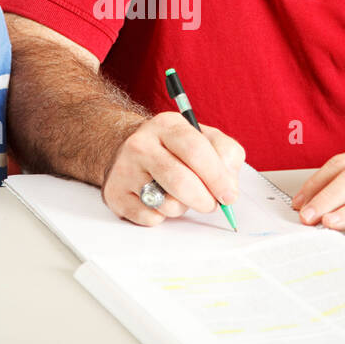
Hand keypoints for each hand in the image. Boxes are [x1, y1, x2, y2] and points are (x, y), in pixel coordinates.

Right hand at [101, 112, 244, 225]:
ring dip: (182, 208)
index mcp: (167, 125)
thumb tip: (228, 188)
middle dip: (204, 200)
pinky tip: (159, 201)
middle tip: (211, 204)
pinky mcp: (115, 194)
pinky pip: (149, 218)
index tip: (229, 196)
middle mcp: (141, 144)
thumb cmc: (174, 148)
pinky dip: (162, 217)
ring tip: (179, 196)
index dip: (217, 177)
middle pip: (180, 181)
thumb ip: (226, 155)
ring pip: (166, 204)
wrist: (129, 150)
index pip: (195, 150)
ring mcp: (124, 169)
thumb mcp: (204, 138)